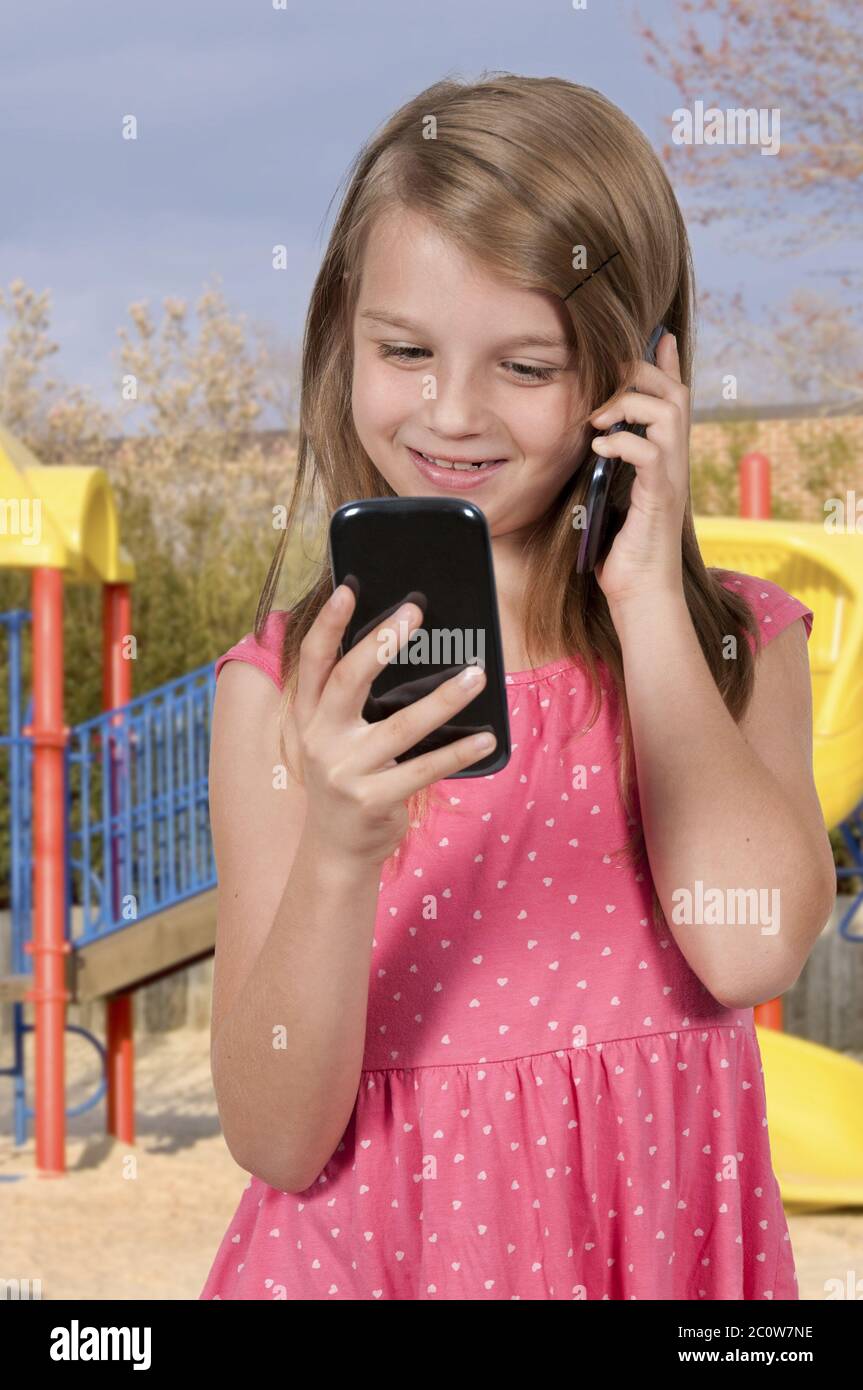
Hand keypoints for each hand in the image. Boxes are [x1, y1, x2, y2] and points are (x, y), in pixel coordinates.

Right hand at [288, 586, 495, 865]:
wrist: (335, 849)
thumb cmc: (346, 778)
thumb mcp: (333, 738)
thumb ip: (349, 700)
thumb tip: (396, 646)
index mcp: (309, 717)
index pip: (313, 661)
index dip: (329, 624)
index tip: (350, 588)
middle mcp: (320, 740)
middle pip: (349, 681)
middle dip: (382, 642)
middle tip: (415, 612)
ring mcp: (345, 772)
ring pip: (400, 726)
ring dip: (443, 698)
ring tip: (476, 675)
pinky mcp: (373, 801)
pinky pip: (423, 771)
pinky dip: (457, 752)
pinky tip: (485, 737)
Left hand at [587, 332, 688, 611]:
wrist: (641, 593)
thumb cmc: (623, 550)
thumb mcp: (612, 496)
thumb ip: (610, 465)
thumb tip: (592, 440)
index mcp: (664, 457)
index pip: (674, 398)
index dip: (668, 364)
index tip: (657, 335)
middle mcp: (675, 461)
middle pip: (675, 392)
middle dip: (639, 375)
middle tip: (604, 383)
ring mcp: (671, 478)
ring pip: (668, 412)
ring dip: (629, 404)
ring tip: (598, 421)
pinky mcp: (661, 497)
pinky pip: (651, 453)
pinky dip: (624, 443)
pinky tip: (601, 450)